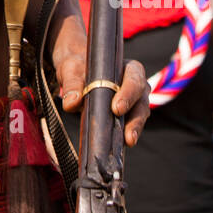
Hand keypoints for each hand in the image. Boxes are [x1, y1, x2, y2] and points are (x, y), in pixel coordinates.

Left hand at [52, 15, 149, 146]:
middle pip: (141, 101)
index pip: (134, 79)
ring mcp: (133, 102)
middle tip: (128, 135)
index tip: (117, 109)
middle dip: (136, 119)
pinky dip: (125, 135)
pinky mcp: (126, 116)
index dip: (128, 93)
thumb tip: (72, 103)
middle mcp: (136, 85)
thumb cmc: (77, 67)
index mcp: (127, 68)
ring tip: (128, 142)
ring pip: (139, 115)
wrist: (76, 73)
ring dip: (134, 129)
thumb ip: (71, 83)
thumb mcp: (71, 69)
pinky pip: (129, 125)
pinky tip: (119, 145)